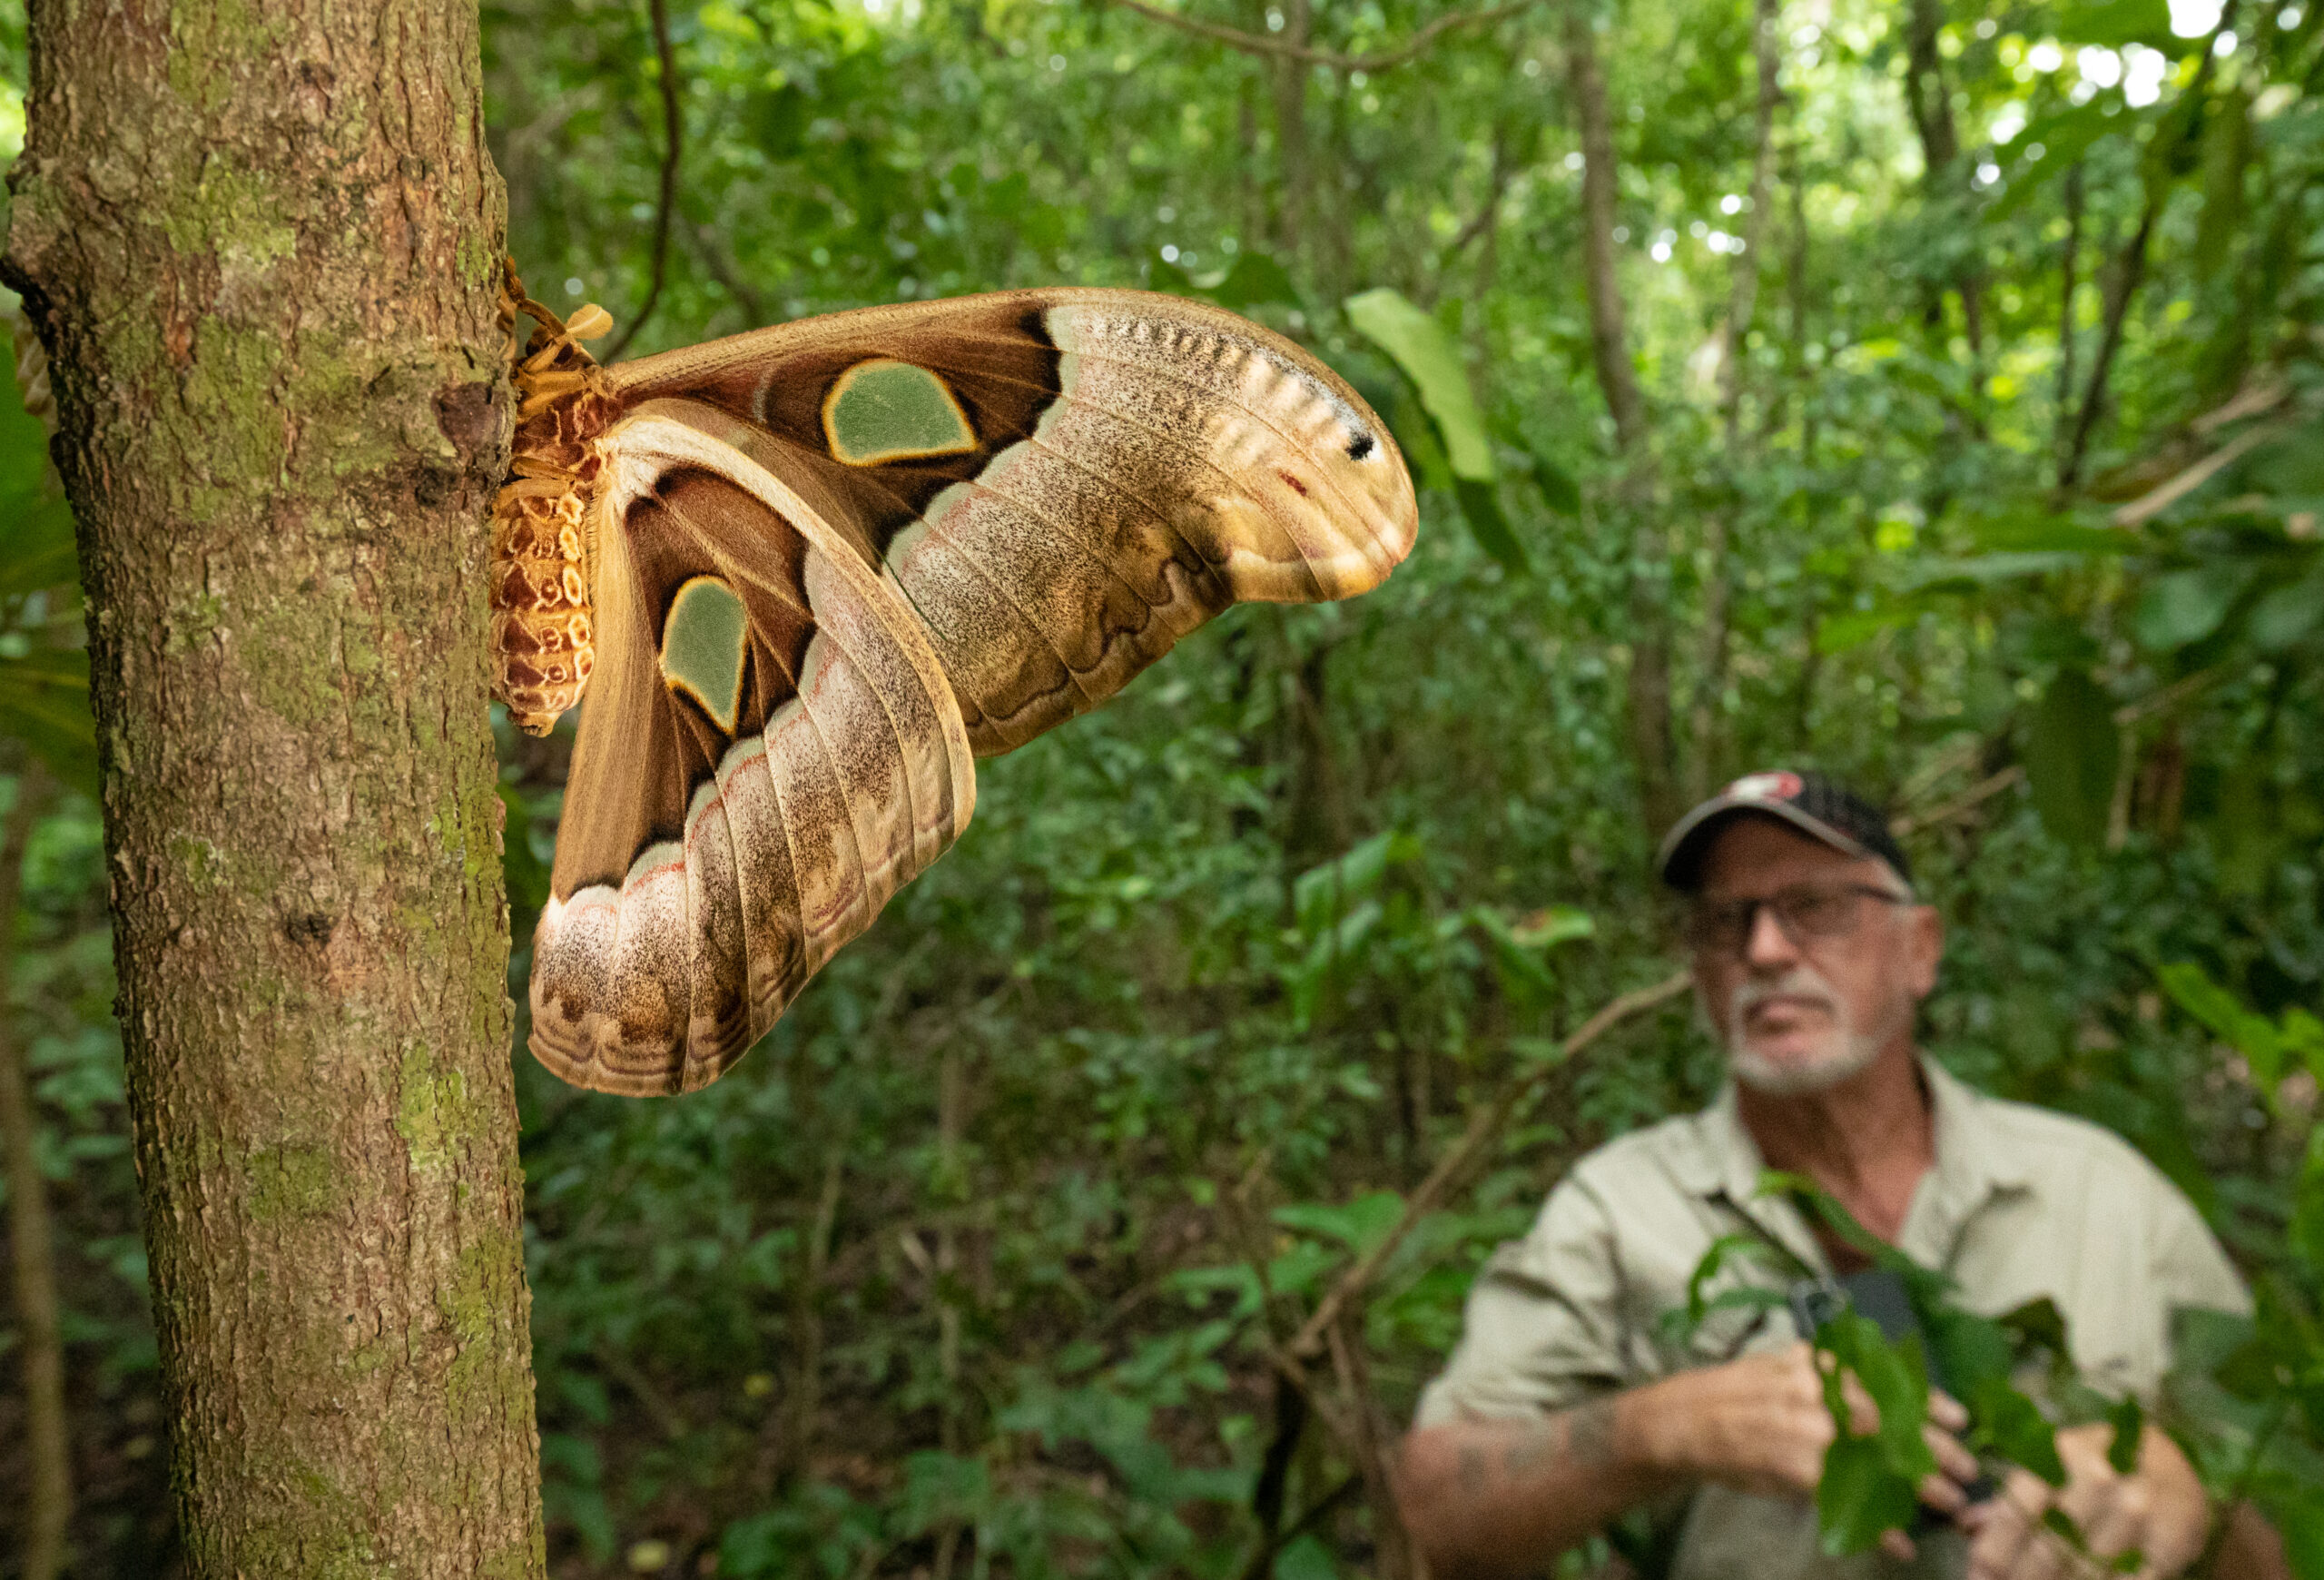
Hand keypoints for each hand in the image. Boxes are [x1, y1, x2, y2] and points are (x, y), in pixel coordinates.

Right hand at [1635, 1342, 1981, 1548]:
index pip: (1890, 1382)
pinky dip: (1878, 1525)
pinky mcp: (1799, 1469)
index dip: (1930, 1404)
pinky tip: (1898, 1542)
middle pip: (1896, 1425)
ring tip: (1949, 1508)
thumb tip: (1884, 1395)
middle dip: (1937, 1453)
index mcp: (1822, 1367)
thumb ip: (1831, 1377)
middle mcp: (1822, 1394)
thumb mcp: (1787, 1368)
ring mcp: (1812, 1432)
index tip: (1961, 1422)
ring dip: (1920, 1489)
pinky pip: (1851, 1500)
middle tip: (1968, 1473)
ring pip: (1882, 1463)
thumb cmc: (1740, 1395)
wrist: (1687, 1421)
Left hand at [1962, 1422, 2208, 1579]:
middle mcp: (2101, 1480)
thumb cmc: (2095, 1465)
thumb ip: (2011, 1497)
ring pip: (2085, 1570)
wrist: (2171, 1465)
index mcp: (2061, 1454)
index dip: (1993, 1552)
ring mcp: (2139, 1512)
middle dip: (2021, 1577)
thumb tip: (1967, 1524)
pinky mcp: (2171, 1542)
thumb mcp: (2051, 1466)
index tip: (1976, 1576)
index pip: (2017, 1511)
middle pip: (2049, 1547)